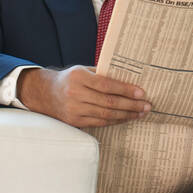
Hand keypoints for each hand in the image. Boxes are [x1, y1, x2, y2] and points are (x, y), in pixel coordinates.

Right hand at [18, 64, 151, 127]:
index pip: (106, 85)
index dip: (126, 90)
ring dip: (126, 115)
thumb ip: (102, 74)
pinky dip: (115, 121)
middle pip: (108, 102)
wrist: (45, 93)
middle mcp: (75, 94)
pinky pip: (99, 123)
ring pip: (106, 115)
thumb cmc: (69, 79)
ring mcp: (74, 110)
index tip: (142, 92)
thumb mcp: (82, 70)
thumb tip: (129, 78)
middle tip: (147, 105)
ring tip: (140, 113)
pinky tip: (126, 118)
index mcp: (78, 77)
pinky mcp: (74, 122)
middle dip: (131, 105)